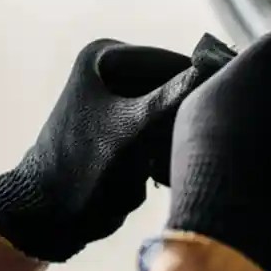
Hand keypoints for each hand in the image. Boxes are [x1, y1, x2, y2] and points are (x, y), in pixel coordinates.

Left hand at [0, 35, 232, 261]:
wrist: (47, 214)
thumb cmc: (84, 167)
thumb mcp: (134, 129)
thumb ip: (173, 96)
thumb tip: (211, 67)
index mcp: (104, 56)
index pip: (171, 61)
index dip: (199, 84)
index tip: (223, 110)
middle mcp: (109, 66)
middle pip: (171, 82)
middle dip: (186, 110)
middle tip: (203, 137)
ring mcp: (113, 91)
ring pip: (168, 103)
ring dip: (177, 128)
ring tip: (180, 153)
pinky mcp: (118, 117)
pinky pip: (157, 119)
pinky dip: (166, 139)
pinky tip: (167, 161)